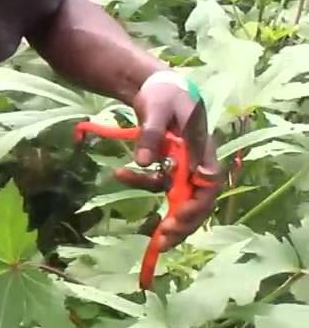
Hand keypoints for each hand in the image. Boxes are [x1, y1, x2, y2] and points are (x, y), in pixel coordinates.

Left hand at [112, 77, 220, 249]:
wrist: (155, 87)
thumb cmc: (163, 95)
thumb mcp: (158, 108)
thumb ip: (152, 133)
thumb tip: (145, 162)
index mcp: (203, 148)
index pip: (208, 185)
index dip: (196, 205)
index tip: (176, 219)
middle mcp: (197, 162)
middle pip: (198, 200)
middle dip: (183, 223)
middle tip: (163, 240)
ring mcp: (184, 167)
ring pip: (181, 200)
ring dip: (168, 218)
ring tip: (153, 238)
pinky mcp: (169, 167)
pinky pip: (158, 184)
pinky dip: (140, 183)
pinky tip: (119, 173)